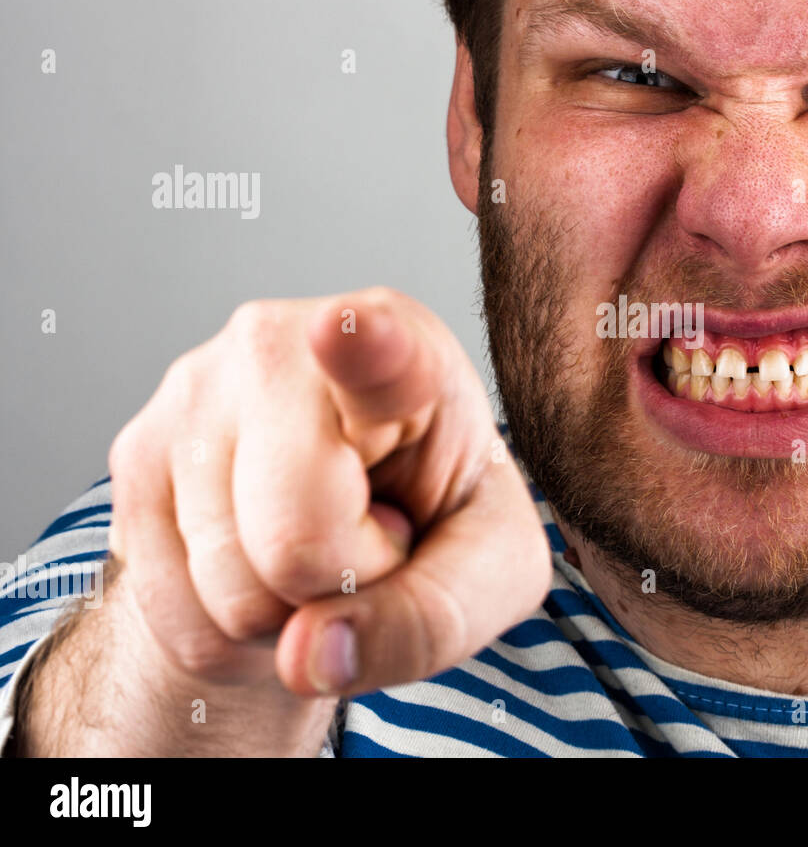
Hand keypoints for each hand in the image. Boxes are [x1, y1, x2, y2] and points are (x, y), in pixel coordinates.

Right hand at [106, 286, 551, 697]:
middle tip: (375, 535)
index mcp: (407, 352)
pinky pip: (172, 612)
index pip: (379, 349)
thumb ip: (435, 613)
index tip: (350, 331)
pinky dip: (229, 632)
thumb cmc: (438, 513)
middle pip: (295, 543)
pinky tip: (263, 567)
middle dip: (342, 585)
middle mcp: (281, 349)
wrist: (349, 511)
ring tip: (320, 546)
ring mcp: (194, 395)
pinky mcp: (134, 452)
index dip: (365, 347)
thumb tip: (308, 655)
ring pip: (228, 592)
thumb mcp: (493, 566)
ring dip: (285, 614)